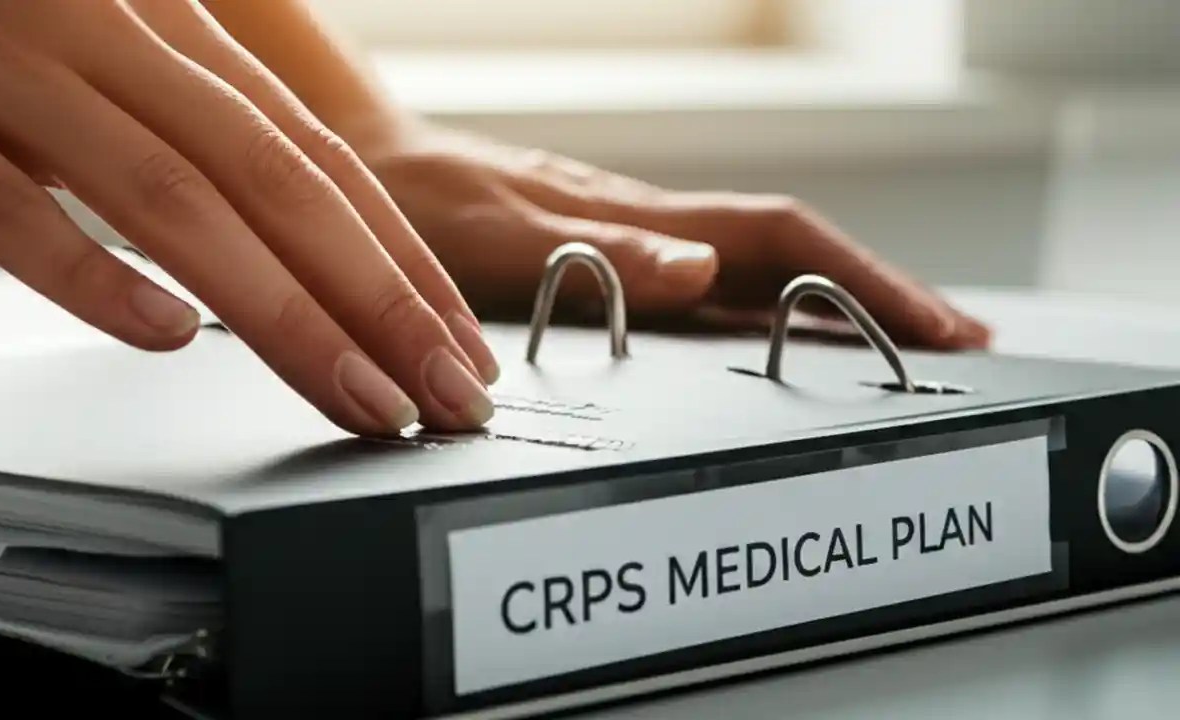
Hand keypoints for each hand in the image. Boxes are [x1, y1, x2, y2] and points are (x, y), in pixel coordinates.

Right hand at [0, 0, 497, 435]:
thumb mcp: (109, 30)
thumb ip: (194, 110)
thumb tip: (295, 216)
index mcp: (172, 27)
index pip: (320, 159)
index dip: (402, 257)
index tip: (460, 343)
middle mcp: (110, 41)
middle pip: (279, 185)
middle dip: (380, 302)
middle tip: (447, 396)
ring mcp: (9, 73)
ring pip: (175, 202)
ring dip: (284, 311)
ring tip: (360, 396)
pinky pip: (5, 203)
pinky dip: (92, 274)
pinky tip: (165, 336)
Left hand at [351, 122, 990, 349]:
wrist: (370, 168)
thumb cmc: (425, 199)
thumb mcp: (498, 238)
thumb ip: (593, 258)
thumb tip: (698, 275)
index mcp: (640, 222)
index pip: (781, 244)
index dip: (864, 281)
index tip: (936, 323)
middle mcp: (651, 230)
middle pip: (792, 257)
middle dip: (879, 296)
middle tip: (956, 342)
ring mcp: (636, 242)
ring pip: (759, 269)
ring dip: (836, 302)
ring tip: (899, 344)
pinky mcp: (612, 257)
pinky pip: (713, 283)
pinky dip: (772, 308)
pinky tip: (785, 333)